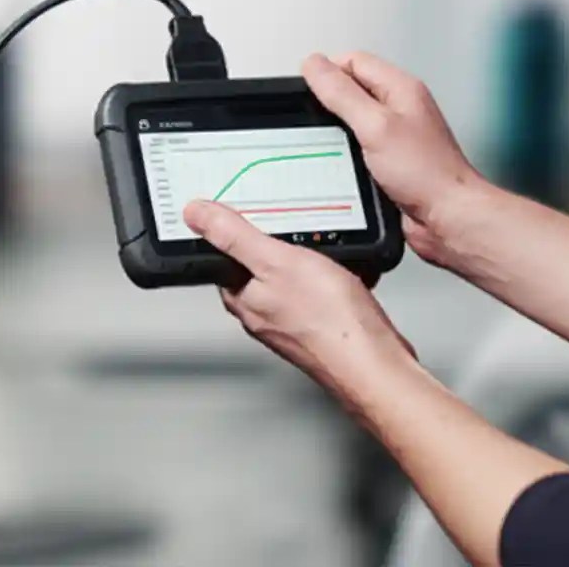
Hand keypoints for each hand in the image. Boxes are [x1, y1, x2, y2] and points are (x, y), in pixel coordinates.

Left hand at [182, 199, 417, 401]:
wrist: (375, 363)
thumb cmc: (329, 321)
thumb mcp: (277, 261)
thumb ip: (235, 237)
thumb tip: (194, 214)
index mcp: (242, 298)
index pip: (222, 256)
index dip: (232, 227)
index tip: (246, 206)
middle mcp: (262, 313)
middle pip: (258, 264)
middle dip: (276, 240)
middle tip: (296, 220)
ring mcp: (292, 322)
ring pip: (292, 277)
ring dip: (308, 257)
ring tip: (326, 245)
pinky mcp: (321, 326)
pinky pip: (320, 291)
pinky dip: (332, 275)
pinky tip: (347, 271)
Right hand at [301, 52, 485, 264]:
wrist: (447, 218)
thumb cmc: (427, 174)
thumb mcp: (375, 126)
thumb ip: (342, 94)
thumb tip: (314, 65)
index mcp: (401, 88)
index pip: (354, 61)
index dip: (326, 71)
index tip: (306, 90)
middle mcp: (400, 108)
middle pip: (352, 90)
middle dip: (328, 102)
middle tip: (314, 120)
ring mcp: (395, 136)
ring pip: (353, 122)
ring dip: (336, 132)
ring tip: (328, 144)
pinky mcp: (390, 162)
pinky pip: (359, 148)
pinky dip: (345, 154)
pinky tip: (340, 165)